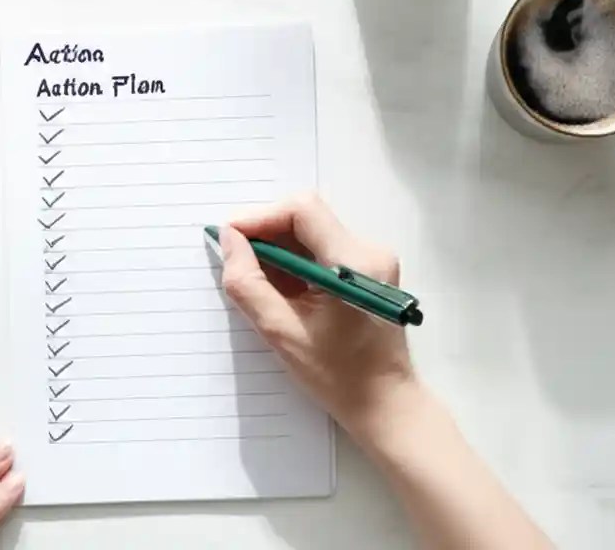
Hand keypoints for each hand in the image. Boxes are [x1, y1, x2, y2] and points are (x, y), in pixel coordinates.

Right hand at [220, 193, 416, 444]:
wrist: (385, 403)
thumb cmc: (337, 376)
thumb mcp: (280, 331)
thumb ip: (248, 282)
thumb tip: (229, 239)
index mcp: (353, 263)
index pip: (302, 210)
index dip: (259, 217)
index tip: (230, 238)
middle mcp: (369, 251)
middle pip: (306, 218)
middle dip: (266, 233)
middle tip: (238, 262)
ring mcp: (372, 259)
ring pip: (312, 232)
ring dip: (279, 249)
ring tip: (259, 282)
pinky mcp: (368, 270)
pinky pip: (322, 249)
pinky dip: (295, 261)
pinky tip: (283, 290)